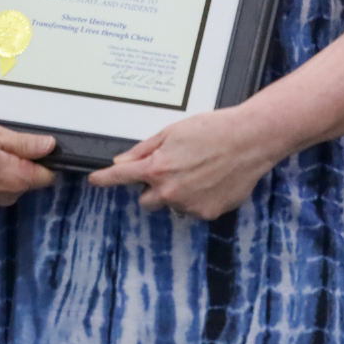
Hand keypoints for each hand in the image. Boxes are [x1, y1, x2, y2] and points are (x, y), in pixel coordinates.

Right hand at [0, 116, 55, 205]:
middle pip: (32, 178)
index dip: (47, 158)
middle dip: (25, 158)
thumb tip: (49, 146)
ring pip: (14, 180)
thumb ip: (24, 143)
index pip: (48, 175)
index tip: (38, 144)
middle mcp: (5, 195)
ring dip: (8, 163)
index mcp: (13, 179)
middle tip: (4, 139)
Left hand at [88, 105, 275, 219]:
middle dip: (152, 188)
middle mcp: (169, 191)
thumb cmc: (212, 129)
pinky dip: (197, 199)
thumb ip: (145, 149)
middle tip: (171, 169)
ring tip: (198, 171)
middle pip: (146, 200)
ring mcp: (188, 205)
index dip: (105, 179)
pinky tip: (211, 181)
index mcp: (157, 167)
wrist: (248, 141)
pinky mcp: (207, 214)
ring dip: (177, 193)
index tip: (94, 181)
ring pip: (172, 204)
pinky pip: (193, 209)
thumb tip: (123, 161)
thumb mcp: (172, 132)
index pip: (122, 177)